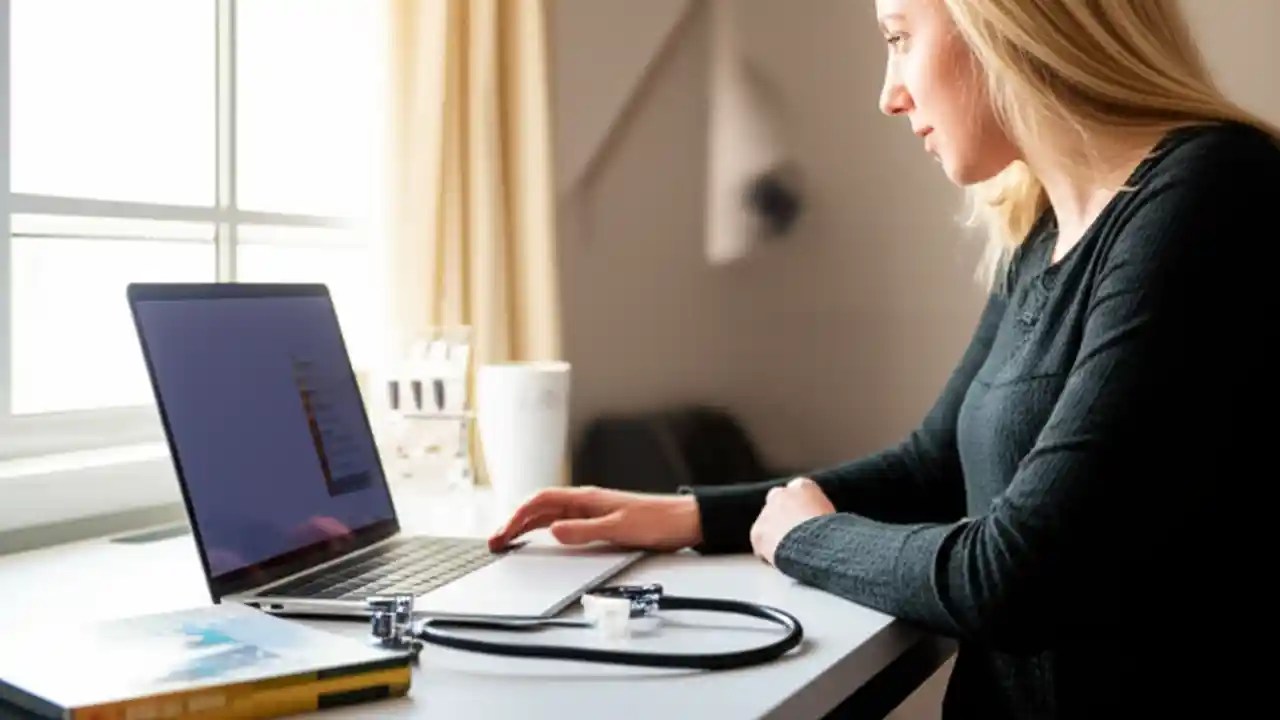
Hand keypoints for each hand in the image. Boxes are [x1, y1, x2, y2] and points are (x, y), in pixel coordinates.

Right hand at [488, 486, 702, 552]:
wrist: (684, 520)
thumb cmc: (657, 521)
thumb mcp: (619, 529)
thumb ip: (585, 531)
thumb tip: (553, 532)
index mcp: (586, 499)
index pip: (541, 501)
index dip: (517, 516)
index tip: (502, 534)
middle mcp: (585, 502)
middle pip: (540, 508)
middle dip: (514, 523)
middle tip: (495, 542)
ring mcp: (590, 512)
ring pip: (549, 516)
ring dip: (527, 528)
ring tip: (508, 543)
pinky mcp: (599, 522)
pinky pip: (564, 525)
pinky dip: (545, 532)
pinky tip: (539, 541)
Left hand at [750, 477, 835, 565]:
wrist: (816, 545)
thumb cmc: (833, 533)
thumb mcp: (834, 516)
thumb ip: (820, 513)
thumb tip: (821, 525)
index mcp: (803, 486)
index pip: (798, 491)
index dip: (801, 508)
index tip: (806, 521)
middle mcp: (780, 494)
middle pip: (778, 502)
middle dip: (783, 515)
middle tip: (794, 535)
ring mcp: (766, 512)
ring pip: (767, 524)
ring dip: (774, 535)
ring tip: (791, 552)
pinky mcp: (757, 531)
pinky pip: (760, 544)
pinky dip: (767, 553)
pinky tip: (781, 561)